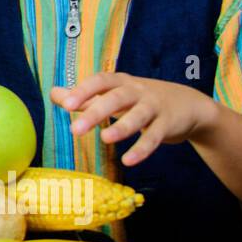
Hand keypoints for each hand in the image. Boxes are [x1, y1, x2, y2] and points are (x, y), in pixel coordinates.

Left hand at [51, 72, 218, 165]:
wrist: (188, 104)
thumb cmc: (140, 99)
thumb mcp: (113, 94)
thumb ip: (85, 96)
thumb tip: (54, 93)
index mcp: (120, 82)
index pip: (100, 81)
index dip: (83, 91)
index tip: (65, 104)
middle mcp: (137, 91)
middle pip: (116, 98)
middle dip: (95, 112)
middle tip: (75, 130)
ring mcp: (154, 107)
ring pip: (138, 116)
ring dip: (122, 128)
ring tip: (105, 139)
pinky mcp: (167, 125)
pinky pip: (154, 137)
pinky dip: (142, 149)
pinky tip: (128, 161)